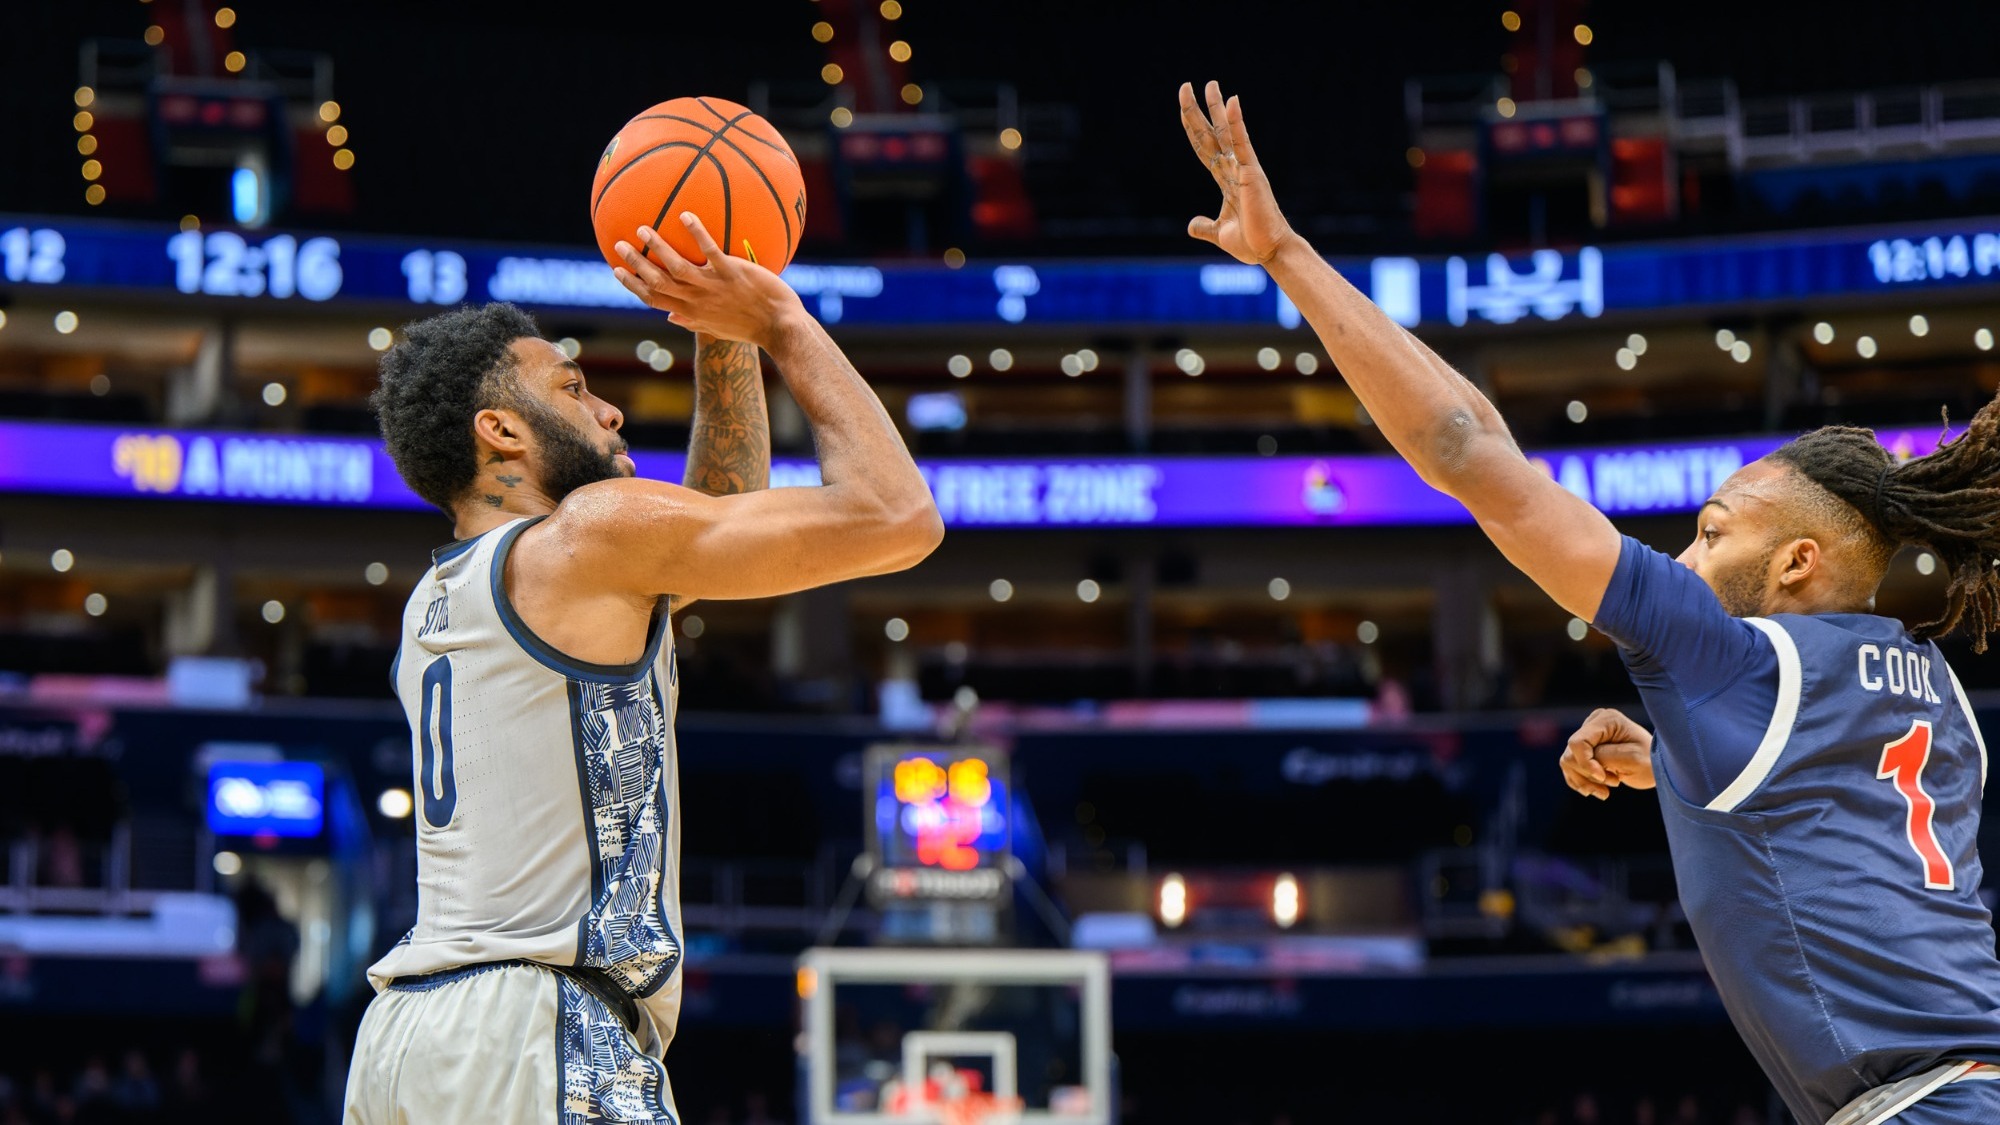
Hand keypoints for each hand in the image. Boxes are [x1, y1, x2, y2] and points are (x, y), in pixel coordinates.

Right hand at [611, 214, 804, 349]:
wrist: (779, 327)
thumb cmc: (750, 327)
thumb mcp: (717, 329)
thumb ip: (692, 322)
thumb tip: (671, 318)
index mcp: (691, 312)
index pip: (653, 299)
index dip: (633, 285)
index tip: (616, 270)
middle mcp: (696, 300)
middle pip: (657, 281)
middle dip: (635, 264)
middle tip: (619, 245)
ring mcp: (713, 286)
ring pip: (676, 266)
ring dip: (657, 247)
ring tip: (643, 228)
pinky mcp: (731, 273)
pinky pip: (710, 249)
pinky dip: (696, 233)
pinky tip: (685, 215)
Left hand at [1178, 80, 1296, 265]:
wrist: (1270, 252)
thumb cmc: (1251, 242)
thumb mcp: (1220, 233)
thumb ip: (1205, 226)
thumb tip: (1191, 225)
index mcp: (1226, 180)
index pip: (1204, 148)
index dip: (1192, 129)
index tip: (1184, 109)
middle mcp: (1234, 168)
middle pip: (1211, 134)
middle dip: (1197, 111)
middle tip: (1185, 86)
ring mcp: (1243, 168)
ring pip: (1226, 132)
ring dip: (1216, 107)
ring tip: (1210, 83)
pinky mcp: (1252, 172)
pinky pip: (1242, 143)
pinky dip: (1237, 122)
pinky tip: (1231, 101)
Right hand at [1560, 708, 1655, 799]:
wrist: (1658, 766)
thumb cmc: (1651, 761)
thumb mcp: (1632, 759)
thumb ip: (1603, 757)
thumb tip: (1578, 762)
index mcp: (1606, 719)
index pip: (1578, 743)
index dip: (1586, 764)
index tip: (1604, 779)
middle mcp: (1593, 724)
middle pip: (1571, 754)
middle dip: (1589, 775)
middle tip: (1615, 783)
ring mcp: (1587, 737)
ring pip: (1568, 763)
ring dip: (1585, 782)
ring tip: (1605, 792)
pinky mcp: (1584, 750)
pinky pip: (1571, 769)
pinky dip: (1582, 783)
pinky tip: (1597, 791)